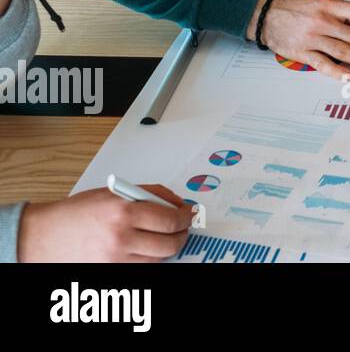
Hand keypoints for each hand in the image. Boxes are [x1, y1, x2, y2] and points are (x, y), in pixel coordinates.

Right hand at [17, 185, 191, 261]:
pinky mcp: (111, 271)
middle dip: (182, 234)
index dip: (185, 217)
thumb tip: (177, 203)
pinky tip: (148, 247)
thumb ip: (149, 195)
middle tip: (183, 227)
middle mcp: (120, 237)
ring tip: (166, 236)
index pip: (170, 219)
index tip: (189, 214)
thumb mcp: (115, 193)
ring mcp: (115, 258)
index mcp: (123, 211)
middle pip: (169, 243)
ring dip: (168, 247)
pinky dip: (151, 258)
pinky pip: (143, 267)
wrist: (45, 235)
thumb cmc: (78, 211)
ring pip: (158, 258)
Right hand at [255, 0, 349, 80]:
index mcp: (328, 5)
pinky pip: (322, 64)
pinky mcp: (302, 53)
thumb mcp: (319, 2)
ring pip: (343, 51)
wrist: (264, 14)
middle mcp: (322, 21)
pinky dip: (337, 71)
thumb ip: (341, 13)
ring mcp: (312, 38)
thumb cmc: (295, 7)